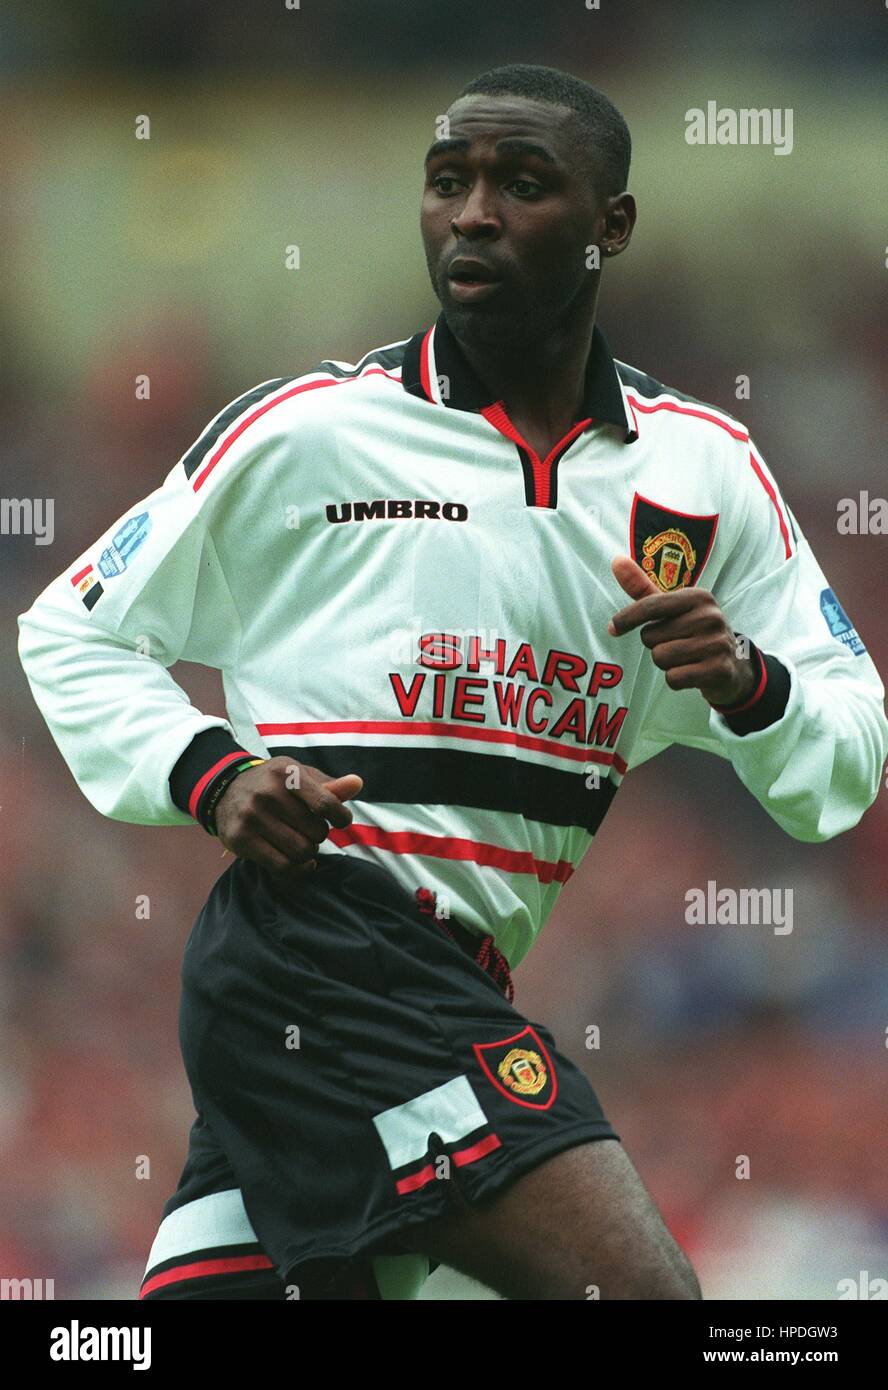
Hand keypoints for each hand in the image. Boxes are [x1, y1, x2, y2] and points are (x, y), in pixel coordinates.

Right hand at [215, 756, 362, 888]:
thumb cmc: (273, 783)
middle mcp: (267, 793)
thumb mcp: (299, 775)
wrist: (225, 788)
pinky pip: (283, 866)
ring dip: (309, 852)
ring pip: (302, 851)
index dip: (341, 818)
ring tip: (302, 842)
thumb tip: (357, 783)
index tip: (340, 821)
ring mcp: (252, 817)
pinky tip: (300, 862)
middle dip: (319, 835)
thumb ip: (329, 785)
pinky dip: (298, 869)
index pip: (326, 803)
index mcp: (286, 773)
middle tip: (310, 830)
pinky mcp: (241, 839)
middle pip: (316, 832)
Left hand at [607, 555, 757, 705]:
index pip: (651, 606)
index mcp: (698, 597)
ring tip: (685, 658)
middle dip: (656, 645)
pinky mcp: (719, 670)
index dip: (627, 618)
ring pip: (660, 658)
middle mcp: (710, 617)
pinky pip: (674, 678)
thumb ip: (642, 587)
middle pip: (651, 637)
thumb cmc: (693, 632)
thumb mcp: (671, 608)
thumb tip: (616, 560)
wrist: (733, 665)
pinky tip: (691, 672)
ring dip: (665, 663)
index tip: (613, 628)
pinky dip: (676, 679)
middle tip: (677, 644)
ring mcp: (717, 643)